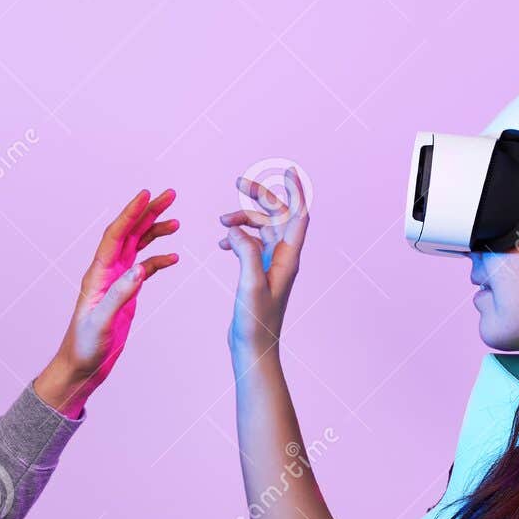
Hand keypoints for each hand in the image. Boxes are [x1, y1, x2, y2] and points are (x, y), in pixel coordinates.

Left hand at [34, 189, 179, 416]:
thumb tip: (140, 271)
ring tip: (176, 220)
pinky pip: (144, 268)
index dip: (130, 213)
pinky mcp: (125, 293)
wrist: (82, 366)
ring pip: (137, 247)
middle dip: (148, 212)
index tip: (146, 194)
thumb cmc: (85, 346)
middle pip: (128, 233)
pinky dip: (158, 260)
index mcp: (98, 274)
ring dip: (154, 231)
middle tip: (170, 195)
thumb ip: (120, 295)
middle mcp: (106, 272)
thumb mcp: (101, 323)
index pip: (115, 235)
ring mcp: (116, 281)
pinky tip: (173, 256)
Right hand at [218, 167, 309, 363]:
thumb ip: (245, 252)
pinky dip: (237, 238)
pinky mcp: (259, 273)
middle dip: (259, 197)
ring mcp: (271, 265)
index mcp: (288, 258)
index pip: (298, 215)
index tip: (287, 170)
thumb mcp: (250, 284)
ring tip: (221, 223)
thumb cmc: (256, 323)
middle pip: (277, 216)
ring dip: (242, 220)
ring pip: (261, 229)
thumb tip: (235, 229)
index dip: (296, 191)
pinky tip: (222, 243)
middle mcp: (283, 258)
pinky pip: (251, 244)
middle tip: (238, 182)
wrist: (254, 348)